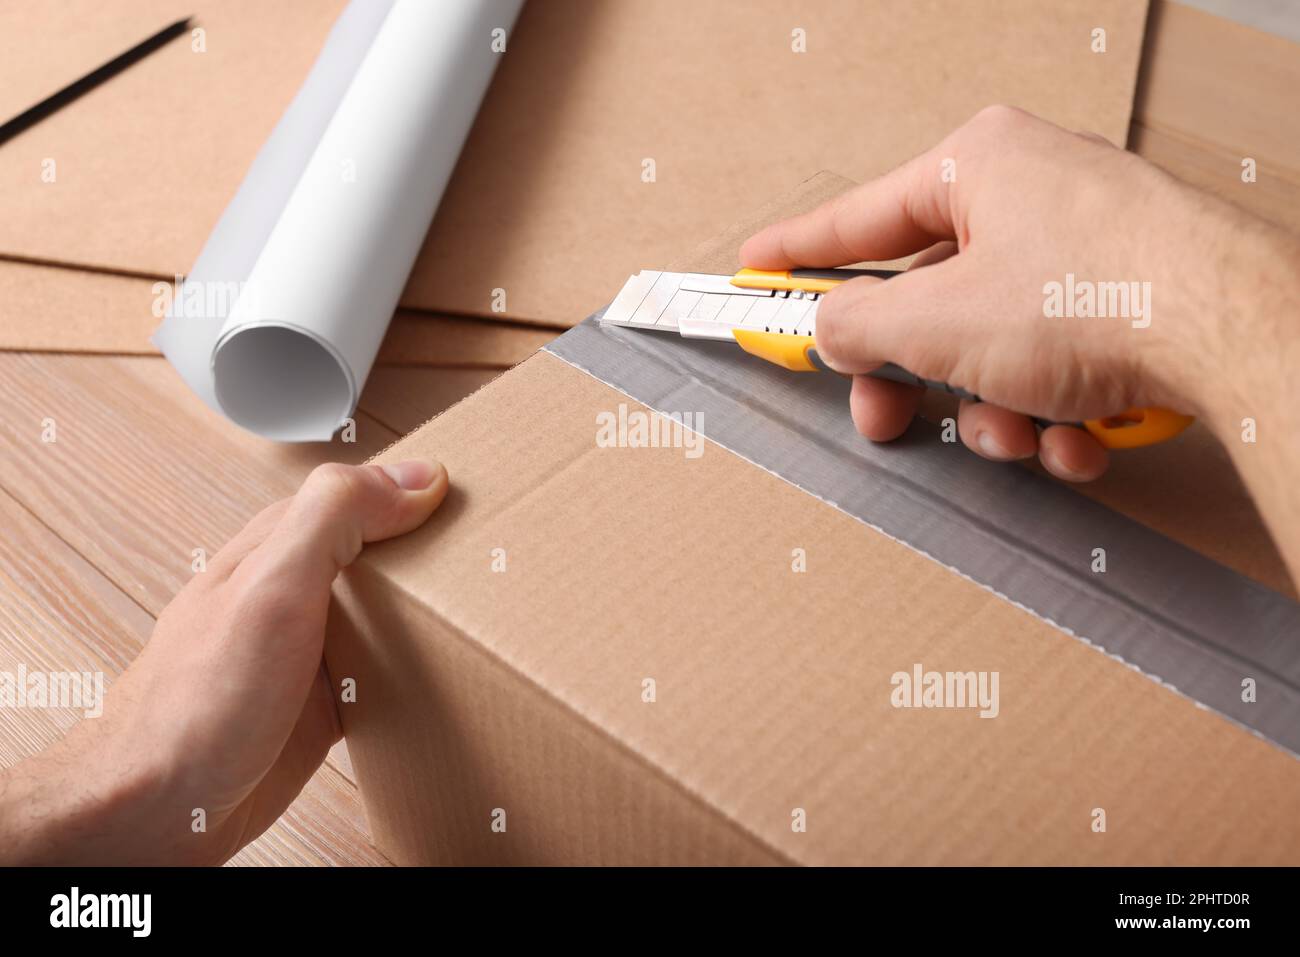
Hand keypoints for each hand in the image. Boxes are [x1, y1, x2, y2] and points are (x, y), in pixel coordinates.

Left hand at [0, 459, 447, 864]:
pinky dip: (416, 669)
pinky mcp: (323, 702)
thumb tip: (412, 477)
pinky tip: (439, 676)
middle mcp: (294, 592)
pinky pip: (384, 670)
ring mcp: (308, 649)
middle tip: (489, 551)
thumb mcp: (271, 587)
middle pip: (379, 550)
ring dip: (428, 610)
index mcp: (277, 548)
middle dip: (431, 548)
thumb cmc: (194, 706)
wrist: (161, 809)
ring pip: (386, 611)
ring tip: (481, 608)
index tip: (472, 496)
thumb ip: (334, 518)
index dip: (414, 487)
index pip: (358, 492)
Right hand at [741, 105, 1256, 481]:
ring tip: (1018, 433)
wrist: (1233, 332)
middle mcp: (1031, 197)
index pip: (857, 218)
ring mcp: (1083, 251)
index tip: (757, 275)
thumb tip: (823, 331)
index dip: (797, 255)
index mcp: (976, 168)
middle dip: (914, 379)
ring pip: (991, 350)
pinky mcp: (1127, 303)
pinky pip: (1052, 367)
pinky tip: (1075, 439)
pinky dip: (1052, 416)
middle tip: (884, 418)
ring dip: (992, 412)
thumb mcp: (938, 322)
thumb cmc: (1100, 294)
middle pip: (928, 302)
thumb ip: (857, 328)